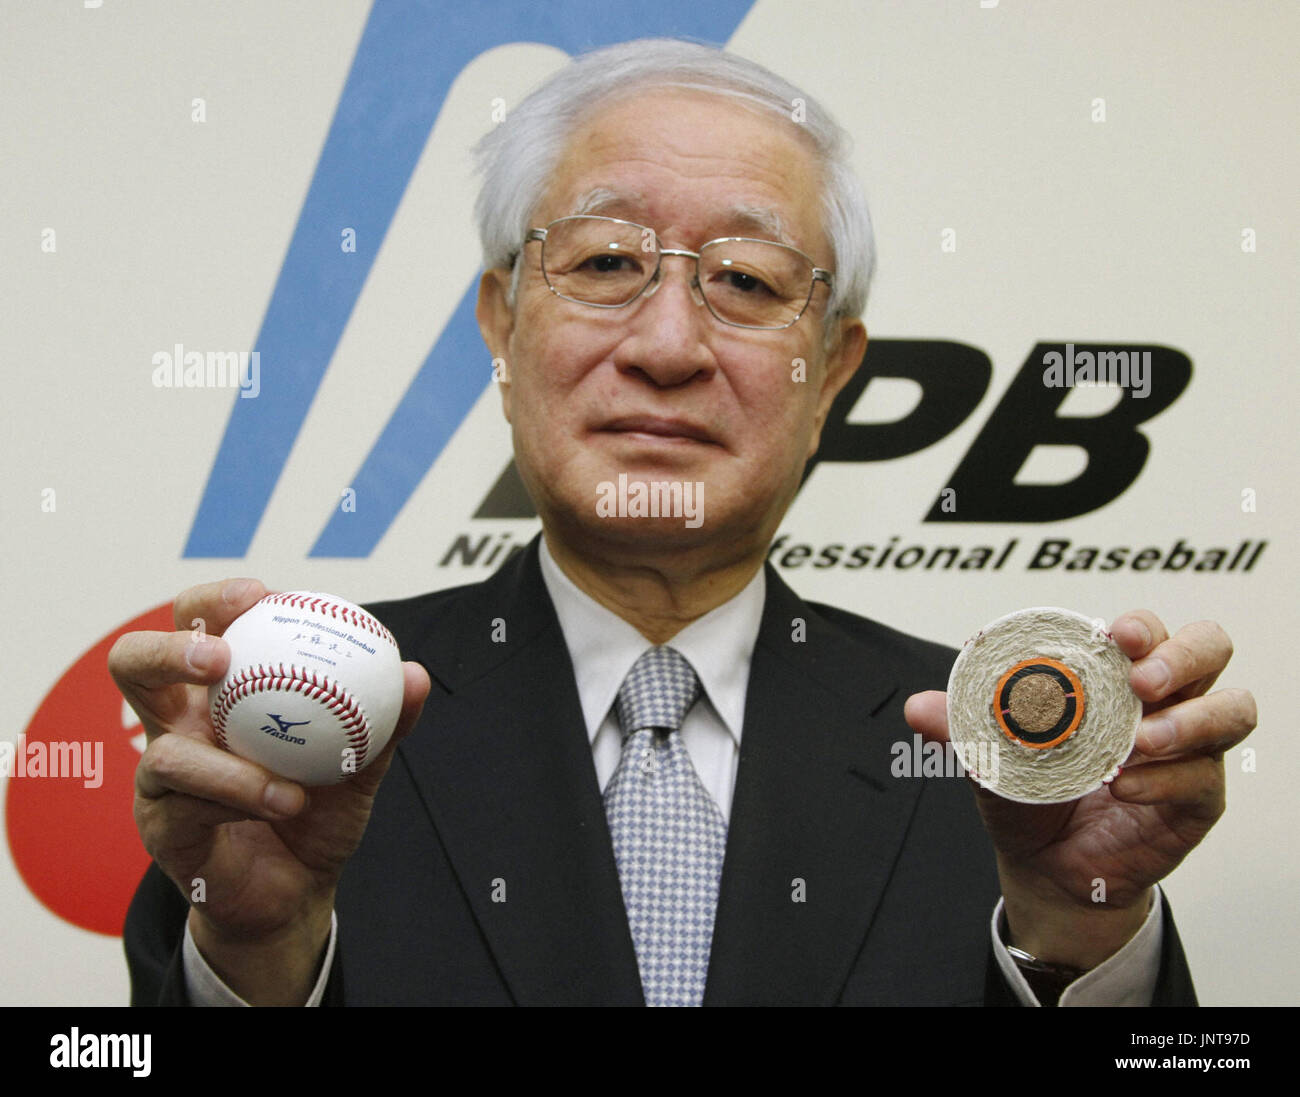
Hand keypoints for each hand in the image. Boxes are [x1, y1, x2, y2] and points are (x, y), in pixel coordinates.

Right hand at [109, 578, 429, 1002]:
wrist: (296, 892)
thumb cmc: (315, 814)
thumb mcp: (358, 762)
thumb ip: (384, 720)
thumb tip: (414, 673)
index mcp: (219, 694)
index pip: (197, 624)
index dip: (216, 600)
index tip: (262, 595)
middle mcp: (178, 727)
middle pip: (134, 665)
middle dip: (169, 649)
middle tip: (220, 659)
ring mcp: (162, 780)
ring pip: (165, 753)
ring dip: (231, 767)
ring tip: (287, 780)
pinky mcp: (162, 828)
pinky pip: (188, 808)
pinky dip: (241, 802)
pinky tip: (285, 804)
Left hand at [904, 611, 1254, 968]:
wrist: (1043, 865)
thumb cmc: (1030, 793)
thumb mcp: (988, 755)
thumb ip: (960, 727)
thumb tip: (918, 707)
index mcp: (1114, 676)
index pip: (1147, 631)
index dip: (1140, 626)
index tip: (1115, 635)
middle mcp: (1162, 702)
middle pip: (1209, 651)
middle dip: (1181, 656)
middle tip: (1141, 680)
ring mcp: (1188, 749)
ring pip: (1230, 710)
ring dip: (1188, 719)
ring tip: (1139, 740)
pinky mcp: (1197, 799)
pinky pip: (1204, 779)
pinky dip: (1165, 779)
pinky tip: (1125, 786)